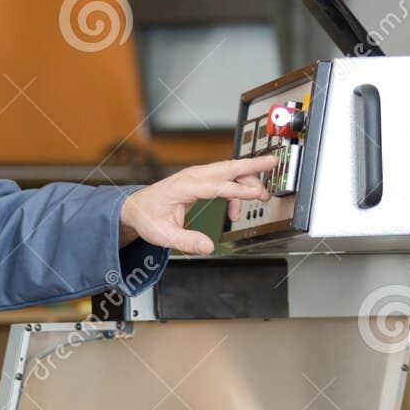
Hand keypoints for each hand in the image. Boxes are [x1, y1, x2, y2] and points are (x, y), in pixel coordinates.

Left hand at [118, 155, 277, 254]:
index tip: (256, 194)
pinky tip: (236, 211)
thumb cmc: (147, 218)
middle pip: (228, 166)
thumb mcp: (162, 235)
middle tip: (274, 162)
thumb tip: (208, 248)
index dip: (237, 190)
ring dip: (248, 180)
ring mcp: (197, 175)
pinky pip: (225, 179)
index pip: (216, 186)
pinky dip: (236, 191)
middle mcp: (192, 176)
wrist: (136, 207)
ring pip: (229, 170)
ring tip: (262, 196)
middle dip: (253, 164)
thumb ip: (186, 241)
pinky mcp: (201, 179)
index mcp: (183, 187)